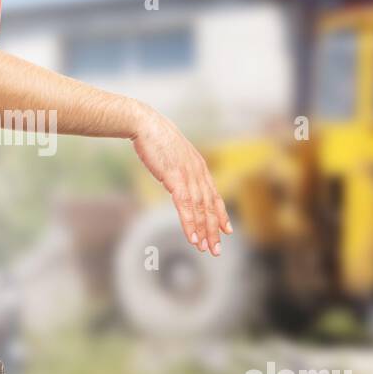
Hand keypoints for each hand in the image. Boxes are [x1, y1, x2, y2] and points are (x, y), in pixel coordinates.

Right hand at [130, 104, 232, 255]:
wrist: (146, 124)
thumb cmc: (156, 138)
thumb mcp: (173, 155)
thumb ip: (180, 167)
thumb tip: (177, 176)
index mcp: (199, 167)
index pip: (214, 195)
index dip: (221, 214)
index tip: (226, 230)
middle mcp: (198, 172)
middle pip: (210, 206)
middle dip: (214, 229)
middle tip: (216, 249)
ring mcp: (188, 175)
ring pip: (200, 209)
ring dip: (203, 231)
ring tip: (205, 248)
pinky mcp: (175, 178)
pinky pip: (185, 206)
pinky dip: (190, 224)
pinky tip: (192, 237)